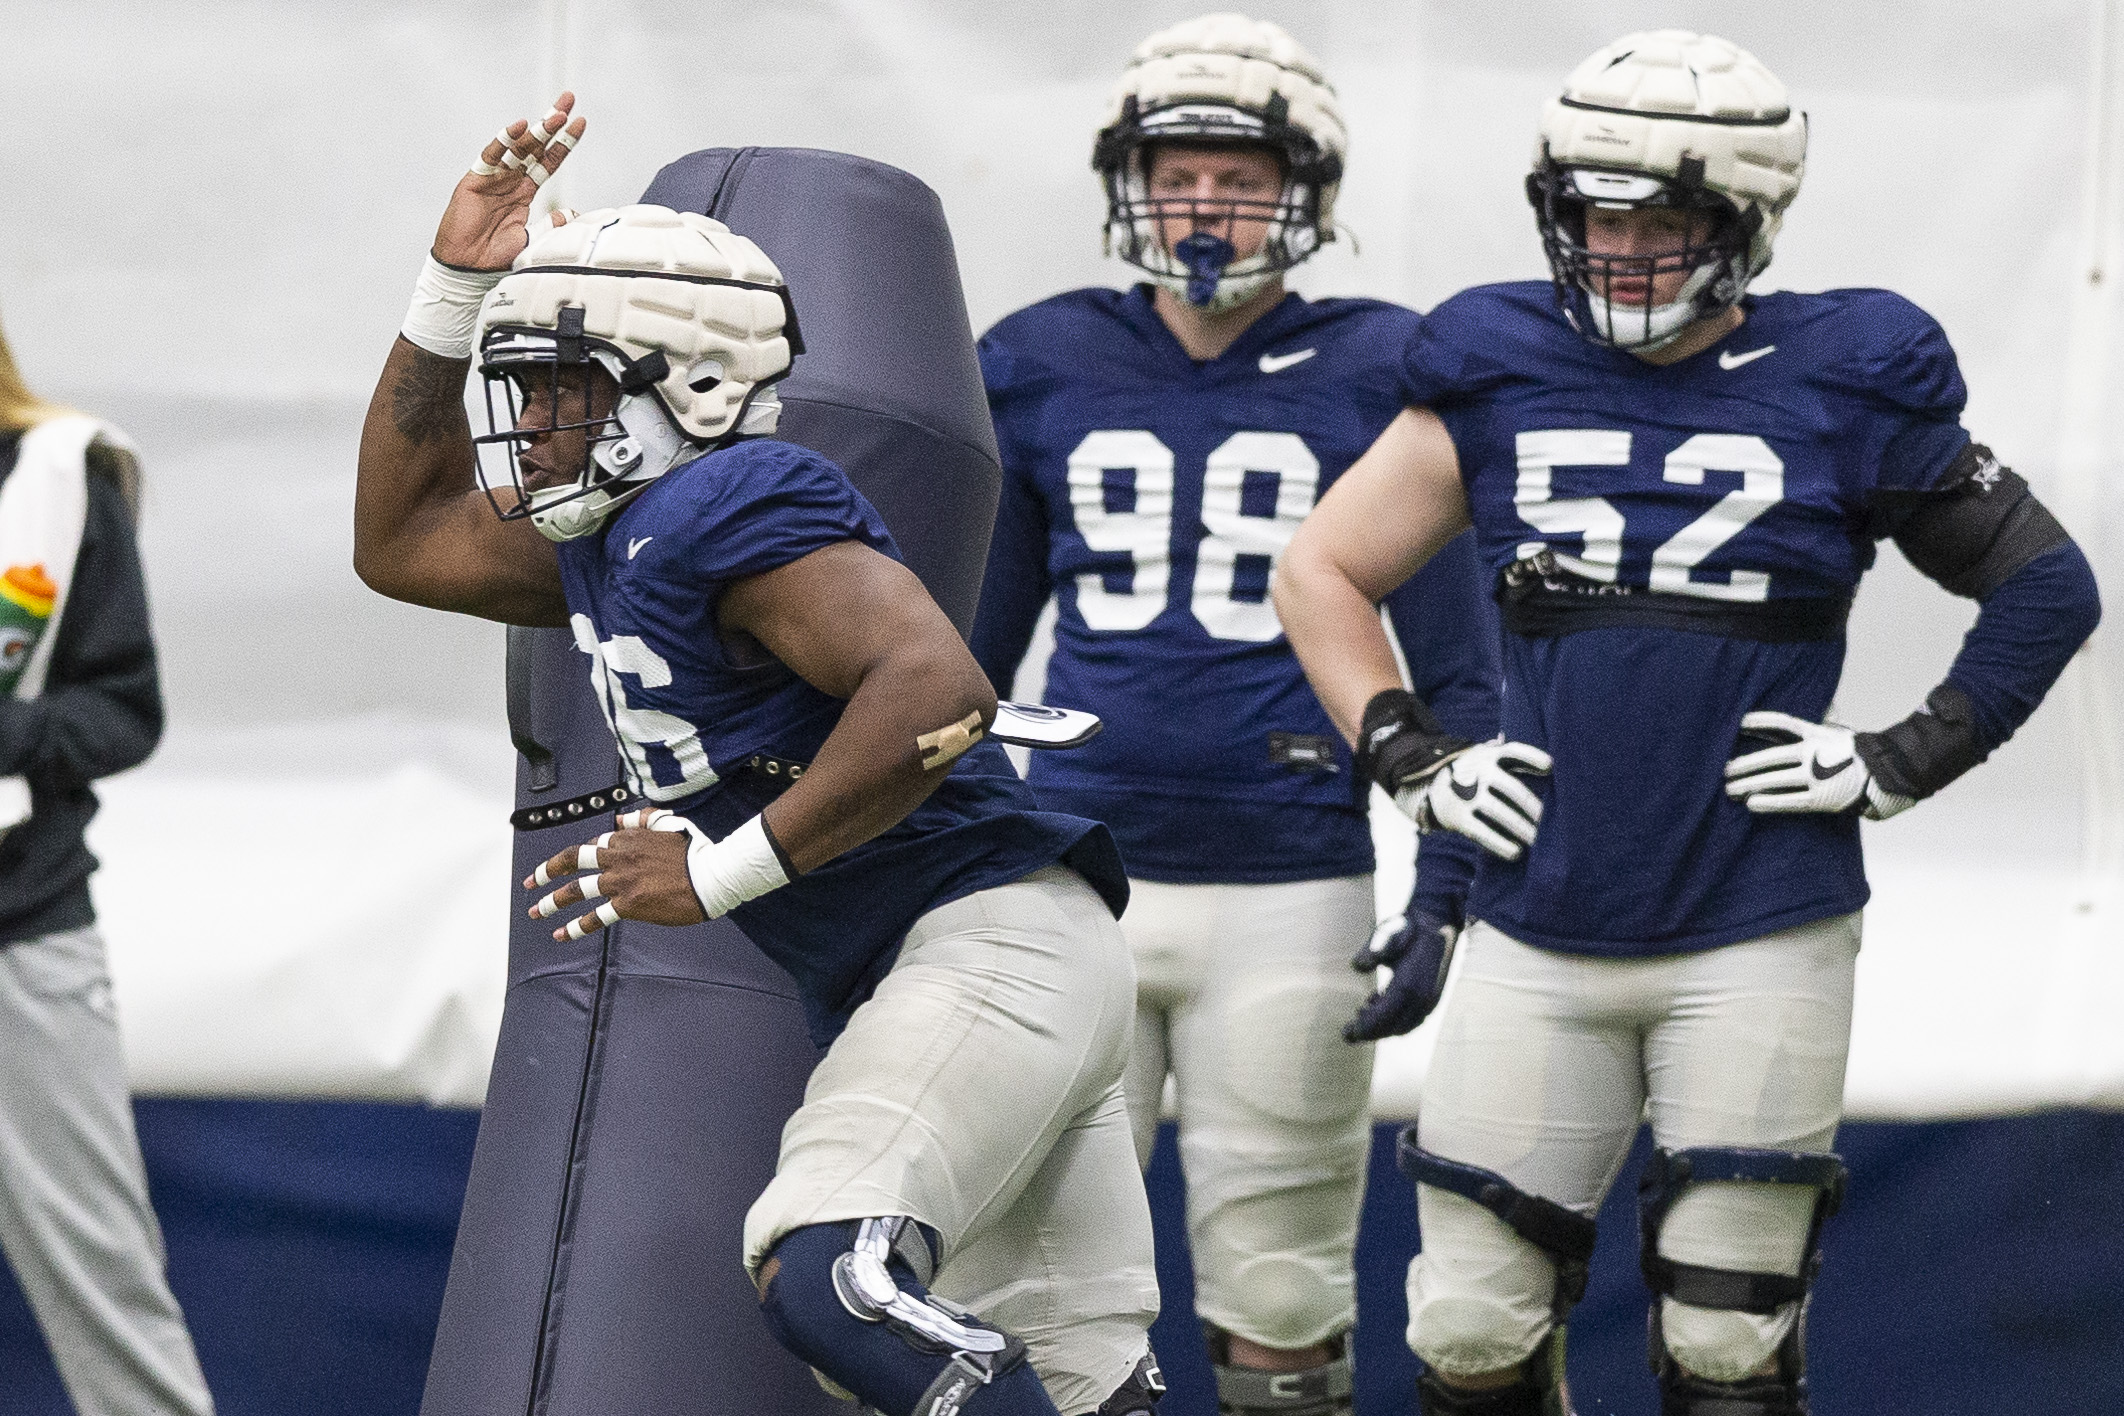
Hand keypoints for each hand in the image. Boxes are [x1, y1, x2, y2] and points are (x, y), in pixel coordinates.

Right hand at [432, 92, 587, 271]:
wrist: (469, 266)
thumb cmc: (497, 255)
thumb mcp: (533, 239)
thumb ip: (552, 225)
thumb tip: (571, 213)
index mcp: (525, 190)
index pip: (549, 160)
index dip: (564, 143)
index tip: (581, 123)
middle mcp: (511, 179)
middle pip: (536, 144)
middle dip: (553, 122)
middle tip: (569, 100)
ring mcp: (494, 177)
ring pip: (518, 147)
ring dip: (537, 130)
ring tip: (556, 114)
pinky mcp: (476, 179)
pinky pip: (492, 155)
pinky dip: (504, 140)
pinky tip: (520, 126)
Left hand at [525, 808, 706, 941]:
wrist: (712, 875)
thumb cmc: (696, 850)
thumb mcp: (668, 823)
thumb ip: (642, 819)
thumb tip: (619, 817)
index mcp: (627, 836)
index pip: (594, 843)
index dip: (579, 855)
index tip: (570, 864)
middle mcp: (619, 857)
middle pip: (573, 860)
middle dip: (547, 871)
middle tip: (531, 881)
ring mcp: (621, 881)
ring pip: (577, 890)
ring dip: (552, 901)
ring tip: (537, 912)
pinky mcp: (629, 904)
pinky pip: (596, 917)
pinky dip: (576, 927)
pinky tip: (562, 935)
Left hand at [1344, 911, 1459, 1041]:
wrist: (1438, 923)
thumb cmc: (1407, 928)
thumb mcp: (1387, 931)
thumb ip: (1373, 949)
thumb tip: (1358, 966)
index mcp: (1409, 984)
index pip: (1383, 1017)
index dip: (1365, 1028)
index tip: (1347, 1032)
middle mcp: (1423, 997)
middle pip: (1392, 1028)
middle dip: (1370, 1033)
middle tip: (1349, 1033)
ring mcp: (1430, 1000)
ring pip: (1403, 1027)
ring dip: (1382, 1029)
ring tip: (1362, 1012)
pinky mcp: (1433, 999)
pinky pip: (1413, 1021)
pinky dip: (1395, 1023)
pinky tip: (1379, 1006)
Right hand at [1398, 740, 1551, 860]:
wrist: (1432, 785)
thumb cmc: (1478, 773)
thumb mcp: (1490, 758)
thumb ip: (1516, 759)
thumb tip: (1554, 764)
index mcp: (1490, 756)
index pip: (1514, 752)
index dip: (1532, 757)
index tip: (1551, 766)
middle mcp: (1478, 772)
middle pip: (1511, 787)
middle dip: (1532, 805)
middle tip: (1550, 822)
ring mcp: (1466, 795)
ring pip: (1498, 812)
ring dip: (1521, 827)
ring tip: (1538, 841)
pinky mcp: (1459, 818)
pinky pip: (1482, 832)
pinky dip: (1500, 844)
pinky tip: (1516, 853)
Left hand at [1723, 711, 1913, 819]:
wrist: (1885, 775)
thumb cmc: (1853, 751)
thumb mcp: (1837, 730)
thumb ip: (1819, 718)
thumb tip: (1815, 700)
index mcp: (1817, 734)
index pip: (1783, 723)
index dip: (1760, 721)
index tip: (1739, 722)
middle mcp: (1813, 754)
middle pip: (1770, 757)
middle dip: (1744, 764)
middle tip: (1724, 769)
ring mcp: (1816, 777)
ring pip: (1774, 780)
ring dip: (1749, 784)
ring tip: (1730, 789)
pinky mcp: (1820, 799)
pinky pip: (1788, 801)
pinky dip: (1768, 802)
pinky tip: (1751, 803)